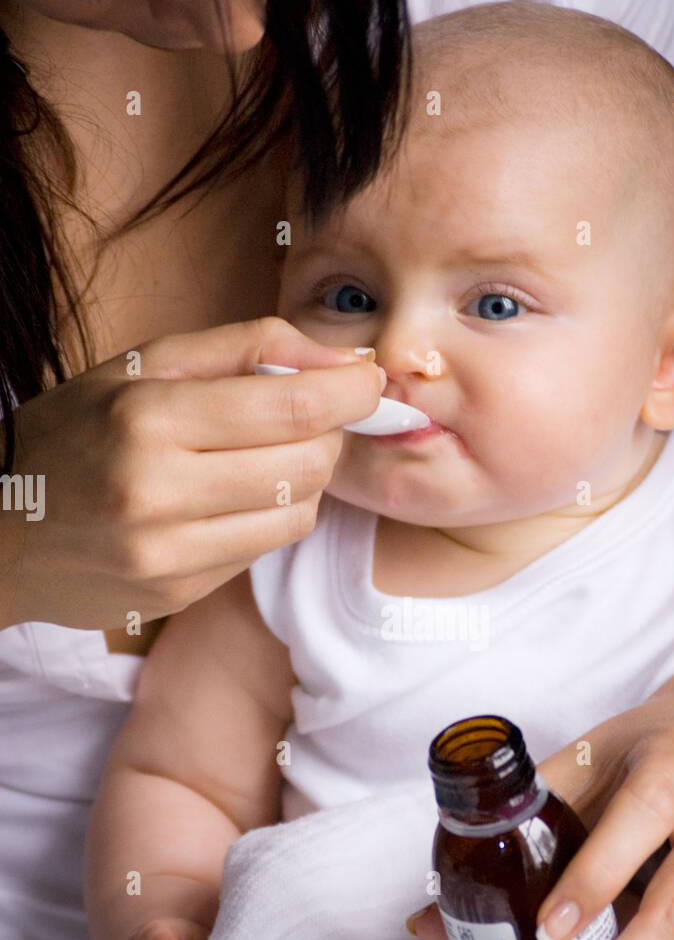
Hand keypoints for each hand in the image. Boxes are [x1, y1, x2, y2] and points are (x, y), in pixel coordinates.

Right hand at [2, 317, 382, 630]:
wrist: (2, 530)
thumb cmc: (77, 434)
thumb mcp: (142, 368)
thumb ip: (244, 347)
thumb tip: (339, 356)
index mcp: (147, 418)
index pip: (289, 408)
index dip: (348, 393)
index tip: (371, 381)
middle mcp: (157, 491)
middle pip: (305, 464)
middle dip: (330, 435)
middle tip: (316, 416)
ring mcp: (167, 553)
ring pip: (295, 513)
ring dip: (304, 480)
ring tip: (272, 457)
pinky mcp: (177, 593)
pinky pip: (262, 549)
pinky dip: (269, 518)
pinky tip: (235, 498)